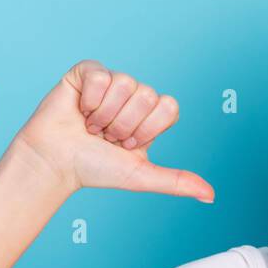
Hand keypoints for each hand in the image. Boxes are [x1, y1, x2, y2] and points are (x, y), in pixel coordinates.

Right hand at [11, 60, 214, 201]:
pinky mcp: (87, 72)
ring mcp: (111, 81)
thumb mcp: (141, 176)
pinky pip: (100, 76)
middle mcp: (134, 96)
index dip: (148, 129)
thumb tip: (211, 195)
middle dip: (124, 124)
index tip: (128, 144)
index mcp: (150, 115)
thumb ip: (176, 182)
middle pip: (148, 95)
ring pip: (125, 83)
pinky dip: (89, 100)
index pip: (169, 107)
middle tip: (106, 136)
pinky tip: (79, 111)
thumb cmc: (95, 168)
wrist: (56, 163)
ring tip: (91, 126)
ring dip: (105, 114)